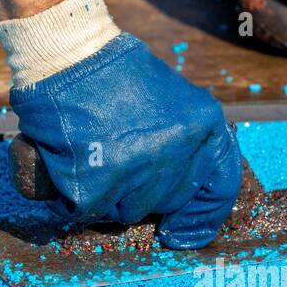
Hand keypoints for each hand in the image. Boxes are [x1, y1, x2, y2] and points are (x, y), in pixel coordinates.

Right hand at [9, 33, 241, 249]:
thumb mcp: (172, 98)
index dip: (200, 218)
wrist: (67, 53)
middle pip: (166, 201)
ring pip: (128, 210)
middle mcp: (178, 153)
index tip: (178, 232)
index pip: (219, 189)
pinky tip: (73, 163)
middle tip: (118, 159)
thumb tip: (183, 183)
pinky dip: (76, 193)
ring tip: (94, 155)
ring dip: (109, 193)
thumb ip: (185, 139)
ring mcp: (139, 171)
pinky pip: (89, 209)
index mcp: (204, 128)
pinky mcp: (99, 185)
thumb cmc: (113, 72)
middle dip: (142, 189)